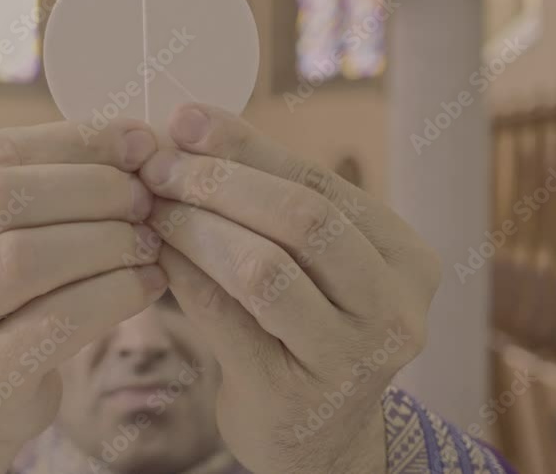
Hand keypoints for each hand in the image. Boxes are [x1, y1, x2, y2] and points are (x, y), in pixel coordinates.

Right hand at [0, 120, 167, 473]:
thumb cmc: (5, 295)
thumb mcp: (10, 227)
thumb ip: (55, 180)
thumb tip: (138, 141)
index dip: (76, 141)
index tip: (141, 142)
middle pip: (4, 197)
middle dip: (91, 190)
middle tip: (145, 200)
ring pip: (23, 257)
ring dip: (103, 242)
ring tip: (148, 243)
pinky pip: (56, 320)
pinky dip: (114, 294)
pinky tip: (149, 284)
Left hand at [139, 104, 440, 473]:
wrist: (314, 435)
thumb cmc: (300, 328)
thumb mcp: (307, 260)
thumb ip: (264, 198)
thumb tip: (186, 124)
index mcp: (405, 257)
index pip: (318, 182)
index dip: (246, 146)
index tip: (184, 120)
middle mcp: (395, 308)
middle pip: (301, 218)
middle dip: (217, 183)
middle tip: (157, 167)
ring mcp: (352, 359)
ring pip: (264, 268)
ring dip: (195, 228)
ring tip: (150, 208)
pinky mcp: (296, 398)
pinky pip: (226, 319)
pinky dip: (183, 276)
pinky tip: (155, 254)